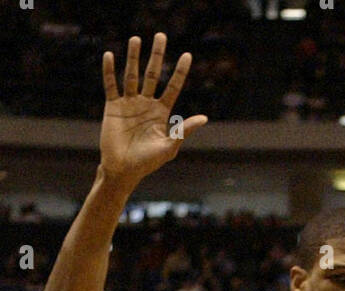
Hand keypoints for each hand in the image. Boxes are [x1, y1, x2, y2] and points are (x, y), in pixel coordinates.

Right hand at [100, 33, 206, 186]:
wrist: (123, 170)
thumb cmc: (148, 162)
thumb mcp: (169, 147)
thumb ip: (184, 131)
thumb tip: (204, 118)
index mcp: (161, 112)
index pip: (173, 87)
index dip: (180, 71)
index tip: (187, 55)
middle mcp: (146, 104)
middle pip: (153, 74)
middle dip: (157, 56)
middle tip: (161, 36)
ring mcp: (129, 103)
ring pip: (132, 75)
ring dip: (133, 57)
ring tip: (136, 39)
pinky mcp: (113, 106)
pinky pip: (111, 85)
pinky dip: (109, 71)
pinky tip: (110, 56)